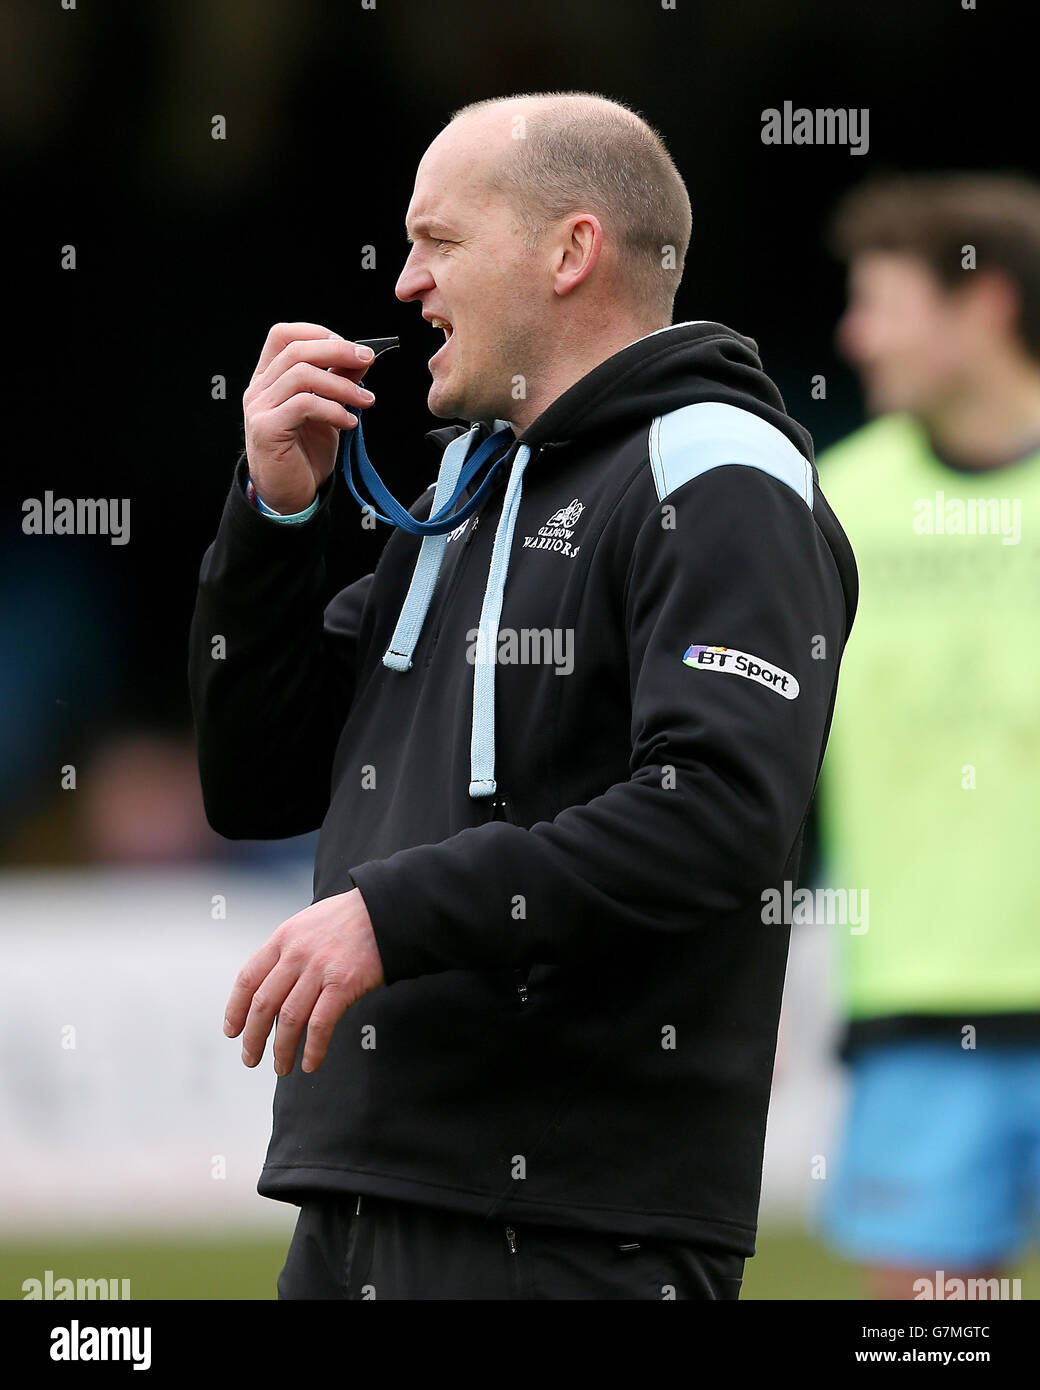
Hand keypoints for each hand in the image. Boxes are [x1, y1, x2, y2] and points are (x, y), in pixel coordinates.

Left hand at [223, 887, 384, 1075]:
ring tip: (281, 1067)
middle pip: (263, 1004)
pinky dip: (312, 1048)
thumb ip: (288, 950)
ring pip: (289, 1019)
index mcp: (283, 938)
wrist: (387, 911)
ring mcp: (319, 969)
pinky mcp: (344, 983)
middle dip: (253, 1038)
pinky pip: (320, 1024)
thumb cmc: (350, 918)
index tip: (233, 1031)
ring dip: (281, 1049)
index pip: (248, 979)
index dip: (235, 1009)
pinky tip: (310, 1063)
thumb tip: (272, 984)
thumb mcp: (308, 923)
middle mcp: (296, 953)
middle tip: (251, 1057)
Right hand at [242, 323, 376, 513]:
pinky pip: (304, 405)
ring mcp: (260, 408)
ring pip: (302, 375)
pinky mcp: (268, 429)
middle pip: (296, 350)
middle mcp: (260, 389)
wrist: (290, 495)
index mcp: (269, 378)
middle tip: (368, 360)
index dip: (317, 333)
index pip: (283, 335)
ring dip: (342, 385)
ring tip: (365, 401)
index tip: (350, 347)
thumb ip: (339, 381)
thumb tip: (362, 356)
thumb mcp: (328, 410)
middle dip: (337, 351)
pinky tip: (349, 423)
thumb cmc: (306, 452)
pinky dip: (333, 410)